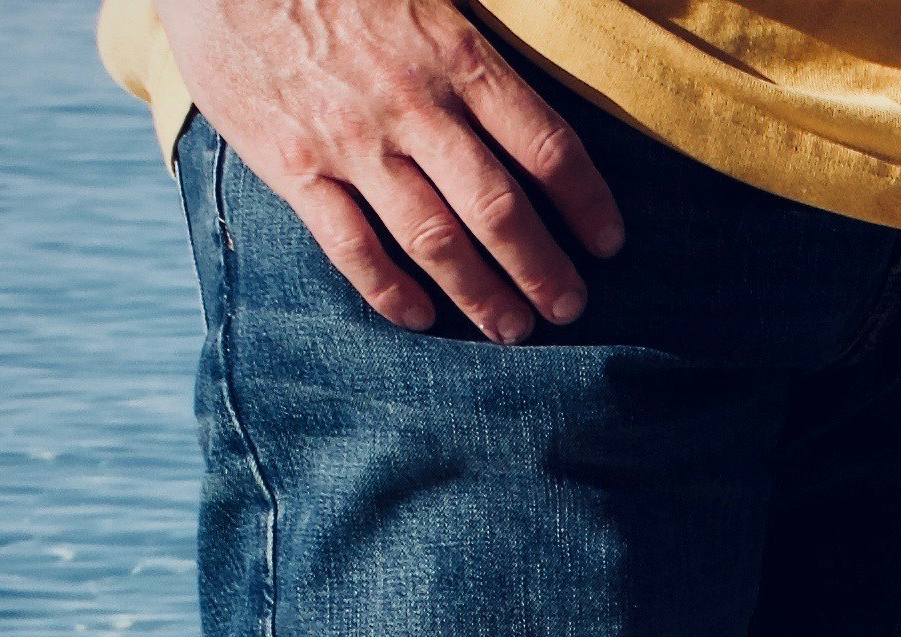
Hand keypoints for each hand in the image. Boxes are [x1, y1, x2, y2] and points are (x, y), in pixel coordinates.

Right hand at [161, 0, 622, 338]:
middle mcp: (412, 106)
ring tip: (513, 329)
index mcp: (454, 55)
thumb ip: (471, 43)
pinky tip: (421, 318)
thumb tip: (528, 91)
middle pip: (499, 209)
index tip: (609, 241)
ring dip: (481, 294)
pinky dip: (390, 292)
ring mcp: (351, 143)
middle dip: (543, 268)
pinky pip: (352, 247)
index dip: (587, 202)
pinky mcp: (291, 166)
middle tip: (570, 307)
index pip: (546, 144)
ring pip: (435, 240)